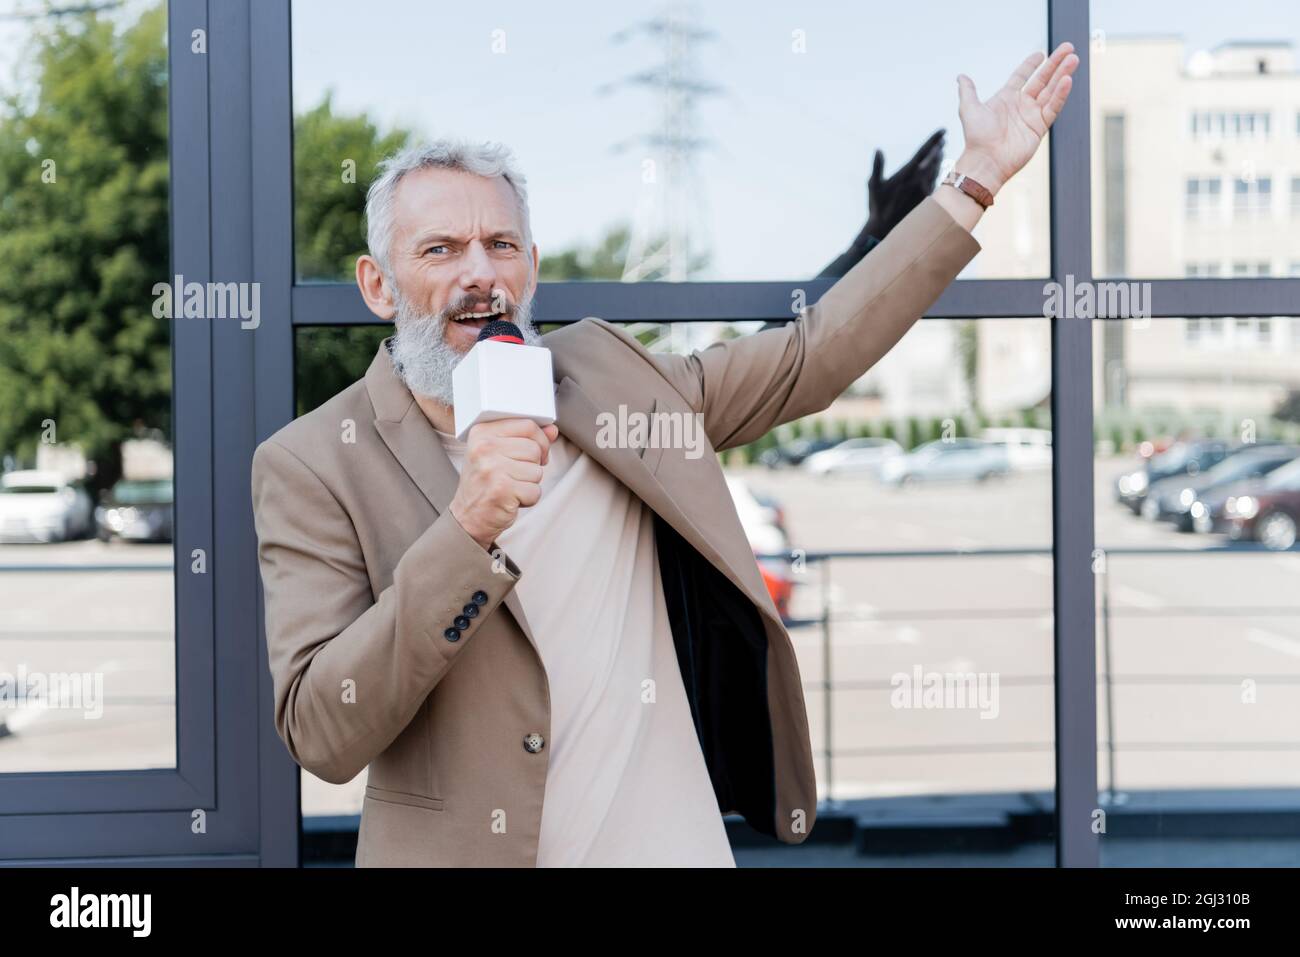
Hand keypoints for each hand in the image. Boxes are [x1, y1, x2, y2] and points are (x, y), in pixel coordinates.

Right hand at [449, 419, 559, 549]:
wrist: (468, 517)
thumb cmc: (485, 483)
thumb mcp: (500, 453)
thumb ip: (527, 438)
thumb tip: (553, 430)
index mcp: (482, 432)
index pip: (528, 425)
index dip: (540, 440)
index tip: (535, 453)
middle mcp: (484, 447)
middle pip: (534, 449)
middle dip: (533, 466)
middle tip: (514, 475)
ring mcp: (492, 468)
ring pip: (537, 470)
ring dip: (530, 483)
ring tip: (510, 487)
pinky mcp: (501, 490)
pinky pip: (535, 491)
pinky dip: (528, 499)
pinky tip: (511, 499)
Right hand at [864, 128, 946, 238]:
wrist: (886, 228)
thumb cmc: (878, 206)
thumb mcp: (874, 185)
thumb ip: (877, 166)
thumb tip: (878, 150)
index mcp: (907, 174)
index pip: (923, 152)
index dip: (934, 140)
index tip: (942, 130)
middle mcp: (918, 180)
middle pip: (933, 158)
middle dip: (938, 146)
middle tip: (944, 136)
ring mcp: (924, 189)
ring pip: (936, 169)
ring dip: (939, 157)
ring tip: (942, 148)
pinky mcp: (926, 198)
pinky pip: (935, 181)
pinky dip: (938, 170)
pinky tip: (939, 167)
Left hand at [953, 41, 1077, 193]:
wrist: (986, 161)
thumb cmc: (976, 138)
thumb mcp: (969, 109)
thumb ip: (968, 91)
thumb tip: (961, 76)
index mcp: (1005, 98)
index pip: (1021, 77)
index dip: (1030, 65)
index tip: (1041, 54)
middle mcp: (1020, 105)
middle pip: (1041, 80)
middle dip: (1055, 64)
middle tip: (1068, 48)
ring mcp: (1031, 115)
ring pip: (1051, 91)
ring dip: (1062, 74)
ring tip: (1073, 59)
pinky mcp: (1040, 127)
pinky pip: (1053, 107)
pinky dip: (1060, 94)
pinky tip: (1067, 80)